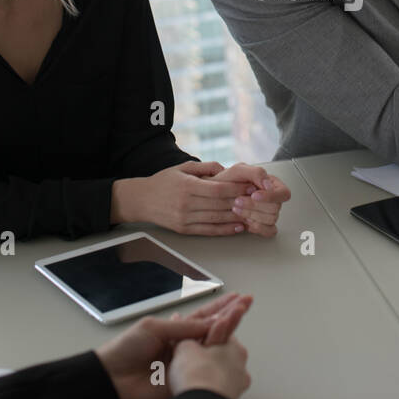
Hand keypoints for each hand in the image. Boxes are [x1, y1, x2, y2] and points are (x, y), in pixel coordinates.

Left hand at [96, 293, 252, 398]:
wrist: (112, 380)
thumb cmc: (125, 350)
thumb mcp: (154, 328)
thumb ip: (183, 327)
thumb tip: (209, 324)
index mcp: (172, 330)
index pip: (202, 317)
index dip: (220, 307)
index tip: (237, 298)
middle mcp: (182, 345)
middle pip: (212, 330)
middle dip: (231, 316)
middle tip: (246, 304)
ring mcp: (185, 363)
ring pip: (213, 347)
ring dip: (228, 333)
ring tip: (241, 316)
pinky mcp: (185, 380)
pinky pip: (205, 368)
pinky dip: (218, 358)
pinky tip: (229, 347)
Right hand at [111, 161, 255, 235]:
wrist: (141, 200)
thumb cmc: (163, 181)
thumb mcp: (182, 167)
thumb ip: (205, 167)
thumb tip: (225, 169)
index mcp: (187, 186)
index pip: (217, 189)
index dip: (236, 189)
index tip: (250, 187)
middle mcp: (186, 204)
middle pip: (220, 205)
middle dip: (241, 202)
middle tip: (258, 201)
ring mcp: (185, 219)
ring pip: (217, 219)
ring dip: (237, 217)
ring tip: (253, 214)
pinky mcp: (184, 230)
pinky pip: (209, 231)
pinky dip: (225, 230)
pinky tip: (238, 227)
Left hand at [209, 163, 290, 237]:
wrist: (216, 194)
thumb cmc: (228, 181)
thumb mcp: (239, 170)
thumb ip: (256, 173)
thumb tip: (269, 185)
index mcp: (272, 184)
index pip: (284, 193)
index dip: (271, 196)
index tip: (254, 194)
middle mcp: (273, 199)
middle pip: (276, 208)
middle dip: (254, 206)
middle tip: (237, 201)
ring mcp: (269, 213)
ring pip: (272, 219)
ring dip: (252, 215)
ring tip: (237, 209)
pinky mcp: (264, 225)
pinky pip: (269, 231)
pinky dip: (258, 227)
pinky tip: (246, 221)